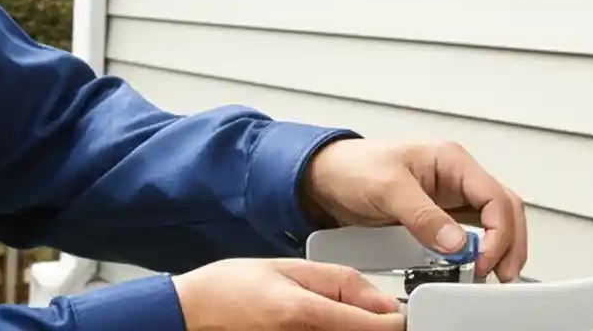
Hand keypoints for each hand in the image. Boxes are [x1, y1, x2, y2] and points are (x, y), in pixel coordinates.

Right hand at [171, 258, 403, 330]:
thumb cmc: (230, 287)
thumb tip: (381, 301)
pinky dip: (331, 329)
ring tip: (319, 309)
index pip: (376, 327)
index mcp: (305, 313)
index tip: (398, 313)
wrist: (195, 310)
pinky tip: (314, 320)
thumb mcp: (287, 267)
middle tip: (355, 308)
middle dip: (369, 323)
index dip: (394, 320)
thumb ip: (338, 282)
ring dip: (350, 326)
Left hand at [300, 138, 527, 281]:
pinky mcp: (438, 213)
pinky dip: (479, 249)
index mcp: (450, 159)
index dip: (500, 231)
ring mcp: (448, 195)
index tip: (484, 259)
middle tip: (499, 273)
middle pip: (504, 209)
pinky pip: (471, 232)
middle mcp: (455, 176)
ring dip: (500, 247)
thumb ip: (423, 215)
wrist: (324, 177)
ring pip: (494, 221)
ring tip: (492, 273)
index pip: (495, 196)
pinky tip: (474, 265)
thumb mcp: (386, 188)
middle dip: (509, 243)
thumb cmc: (350, 167)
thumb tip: (457, 243)